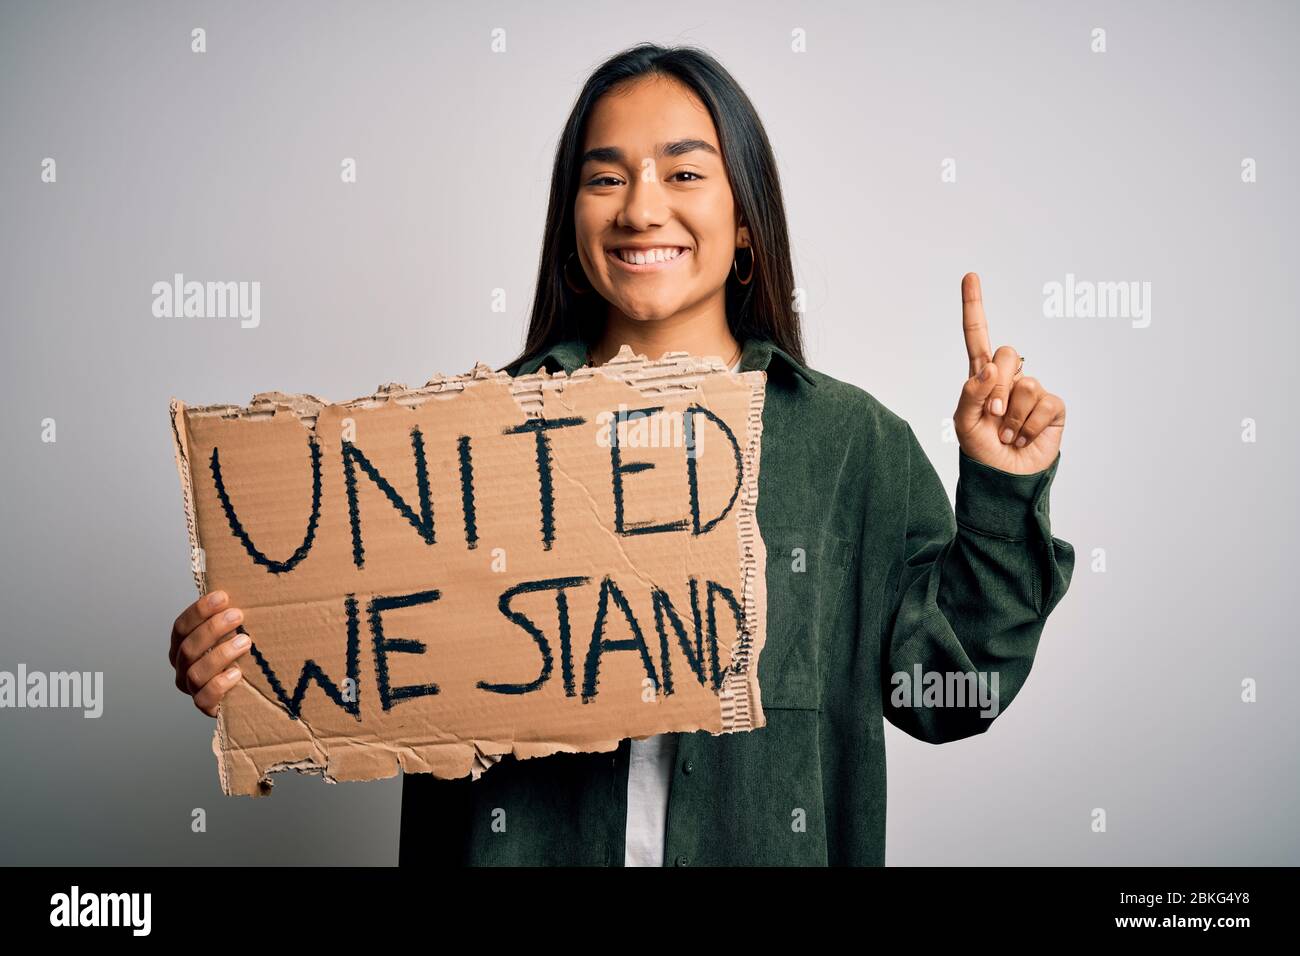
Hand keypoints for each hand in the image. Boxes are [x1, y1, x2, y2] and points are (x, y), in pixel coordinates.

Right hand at [169, 590, 249, 716]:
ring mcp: (192, 688)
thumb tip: (241, 580)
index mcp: (182, 644)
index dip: (199, 611)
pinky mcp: (206, 706)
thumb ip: (228, 610)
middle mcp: (182, 666)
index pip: (181, 627)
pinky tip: (238, 673)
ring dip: (220, 655)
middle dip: (212, 629)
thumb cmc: (239, 650)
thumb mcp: (233, 628)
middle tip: (238, 616)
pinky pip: (205, 699)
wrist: (251, 686)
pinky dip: (220, 685)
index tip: (222, 596)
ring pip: (195, 673)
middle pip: (187, 648)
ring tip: (245, 642)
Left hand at [954, 273, 1065, 474]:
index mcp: (981, 378)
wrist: (1004, 479)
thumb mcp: (963, 424)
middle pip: (1007, 354)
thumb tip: (989, 368)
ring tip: (1007, 434)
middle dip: (998, 386)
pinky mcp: (1052, 407)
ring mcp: (1032, 391)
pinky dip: (1029, 426)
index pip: (977, 337)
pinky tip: (1023, 439)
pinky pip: (1044, 402)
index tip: (970, 276)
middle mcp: (1008, 379)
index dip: (974, 307)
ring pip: (1026, 383)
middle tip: (994, 415)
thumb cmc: (981, 451)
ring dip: (1012, 417)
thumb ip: (971, 394)